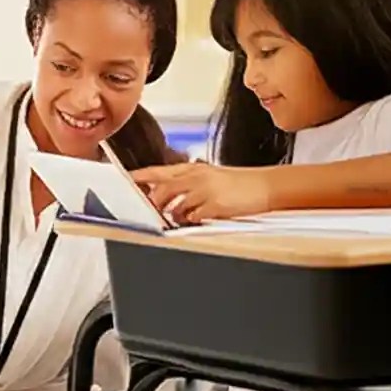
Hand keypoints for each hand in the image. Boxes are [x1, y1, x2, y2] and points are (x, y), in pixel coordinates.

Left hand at [132, 163, 271, 223]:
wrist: (265, 186)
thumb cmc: (238, 183)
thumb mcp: (210, 176)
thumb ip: (186, 182)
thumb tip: (164, 194)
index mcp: (193, 169)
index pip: (158, 172)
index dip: (140, 177)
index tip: (125, 181)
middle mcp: (196, 177)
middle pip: (162, 191)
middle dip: (155, 204)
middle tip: (155, 211)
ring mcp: (205, 191)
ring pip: (176, 207)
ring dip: (175, 216)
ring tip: (184, 216)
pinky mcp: (215, 205)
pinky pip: (193, 218)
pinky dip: (192, 221)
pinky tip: (199, 219)